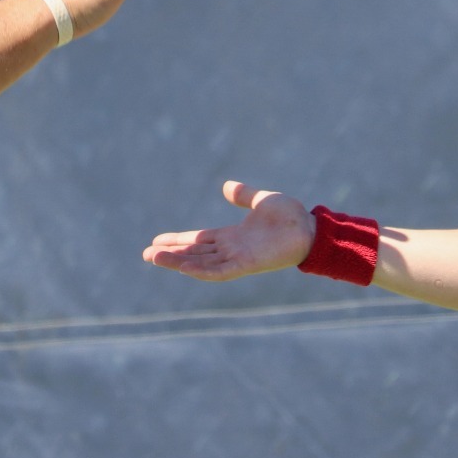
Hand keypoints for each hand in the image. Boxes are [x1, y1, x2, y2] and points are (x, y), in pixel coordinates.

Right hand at [142, 180, 314, 281]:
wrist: (310, 228)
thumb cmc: (291, 217)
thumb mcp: (261, 201)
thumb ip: (243, 195)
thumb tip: (226, 186)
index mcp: (233, 236)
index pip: (199, 240)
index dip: (178, 240)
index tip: (157, 240)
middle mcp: (231, 249)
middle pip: (194, 253)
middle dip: (171, 254)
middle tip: (146, 253)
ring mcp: (237, 258)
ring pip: (200, 263)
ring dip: (178, 261)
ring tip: (154, 257)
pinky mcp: (246, 264)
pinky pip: (219, 271)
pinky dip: (200, 270)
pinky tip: (183, 267)